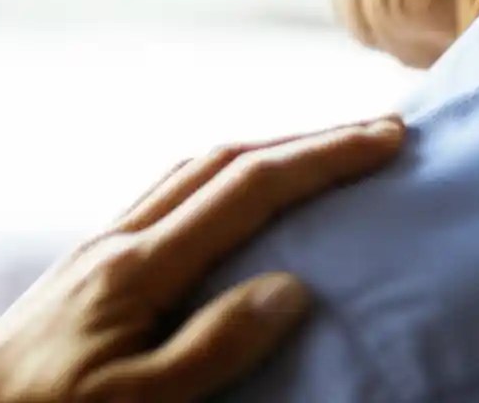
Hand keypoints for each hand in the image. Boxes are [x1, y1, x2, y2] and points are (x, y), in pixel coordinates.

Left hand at [0, 116, 404, 401]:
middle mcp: (122, 239)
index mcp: (140, 267)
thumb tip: (292, 288)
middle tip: (373, 134)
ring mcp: (103, 245)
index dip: (323, 157)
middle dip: (305, 140)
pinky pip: (172, 195)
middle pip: (224, 160)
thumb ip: (215, 345)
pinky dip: (223, 179)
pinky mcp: (93, 263)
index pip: (250, 189)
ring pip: (194, 170)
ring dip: (264, 151)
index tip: (386, 138)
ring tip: (319, 157)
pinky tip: (236, 202)